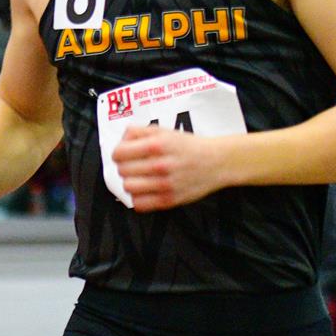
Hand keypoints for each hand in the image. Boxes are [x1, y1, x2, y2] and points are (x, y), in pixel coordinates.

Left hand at [111, 125, 226, 211]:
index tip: (124, 155)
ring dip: (131, 183)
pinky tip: (146, 191)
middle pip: (122, 170)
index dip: (118, 153)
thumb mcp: (164, 131)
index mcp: (156, 145)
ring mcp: (164, 184)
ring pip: (128, 187)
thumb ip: (139, 132)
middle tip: (135, 166)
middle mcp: (160, 165)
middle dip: (125, 167)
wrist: (216, 162)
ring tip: (140, 178)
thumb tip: (122, 140)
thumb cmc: (188, 146)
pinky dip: (139, 198)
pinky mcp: (169, 200)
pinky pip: (139, 204)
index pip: (119, 153)